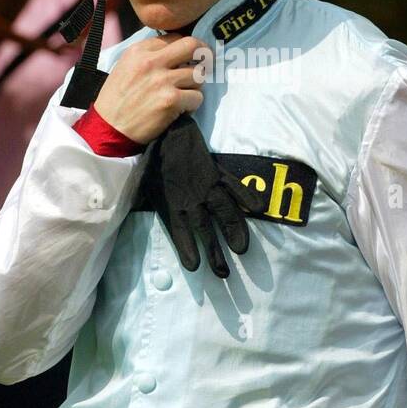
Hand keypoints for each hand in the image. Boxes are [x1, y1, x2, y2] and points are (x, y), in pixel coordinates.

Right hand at [92, 35, 209, 144]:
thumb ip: (147, 56)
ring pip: (198, 75)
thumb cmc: (116, 100)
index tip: (189, 57)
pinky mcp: (171, 100)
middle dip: (204, 54)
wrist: (108, 129)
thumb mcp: (125, 67)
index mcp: (139, 51)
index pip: (175, 37)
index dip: (185, 48)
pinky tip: (180, 110)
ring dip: (195, 86)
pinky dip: (192, 105)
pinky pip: (197, 97)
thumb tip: (175, 50)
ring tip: (184, 95)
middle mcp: (151, 61)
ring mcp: (162, 80)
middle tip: (206, 64)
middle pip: (192, 45)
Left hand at [138, 114, 264, 277]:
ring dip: (234, 232)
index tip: (196, 267)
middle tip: (224, 273)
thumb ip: (158, 208)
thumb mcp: (148, 189)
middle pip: (206, 230)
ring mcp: (207, 186)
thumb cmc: (155, 164)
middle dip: (215, 253)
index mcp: (172, 204)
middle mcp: (192, 199)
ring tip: (242, 249)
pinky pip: (235, 187)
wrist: (167, 133)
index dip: (188, 250)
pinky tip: (258, 209)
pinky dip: (247, 197)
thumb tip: (153, 220)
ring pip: (224, 213)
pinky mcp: (217, 173)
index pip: (181, 233)